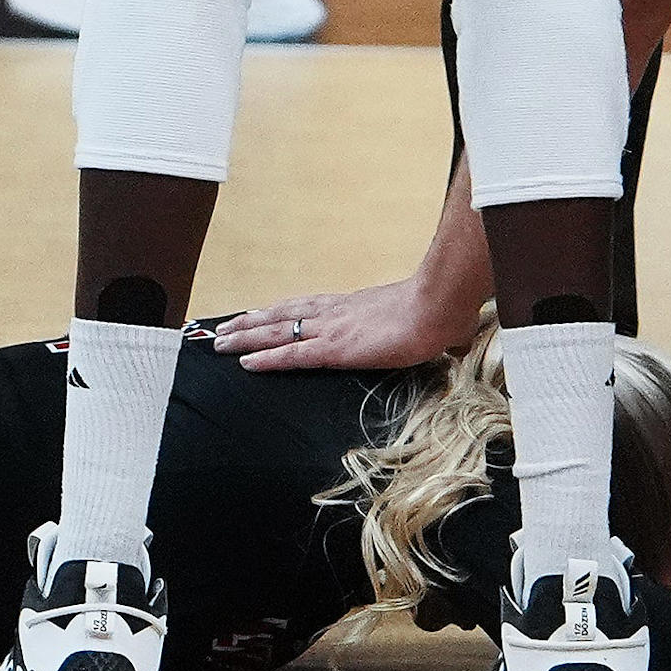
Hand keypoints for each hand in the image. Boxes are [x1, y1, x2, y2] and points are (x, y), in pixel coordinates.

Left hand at [210, 276, 468, 370]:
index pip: (304, 307)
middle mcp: (333, 314)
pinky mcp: (335, 349)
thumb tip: (449, 338)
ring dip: (246, 337)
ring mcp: (331, 330)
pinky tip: (246, 363)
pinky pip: (292, 356)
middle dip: (249, 324)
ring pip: (277, 332)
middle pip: (281, 316)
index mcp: (350, 307)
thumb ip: (418, 329)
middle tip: (221, 328)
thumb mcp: (419, 320)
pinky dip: (267, 359)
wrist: (437, 307)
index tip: (255, 314)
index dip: (277, 312)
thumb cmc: (437, 312)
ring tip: (220, 342)